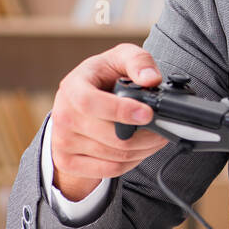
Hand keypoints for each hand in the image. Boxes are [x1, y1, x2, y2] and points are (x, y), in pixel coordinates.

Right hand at [49, 44, 169, 200]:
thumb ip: (139, 61)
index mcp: (72, 87)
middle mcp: (63, 115)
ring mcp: (63, 141)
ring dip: (144, 149)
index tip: (148, 113)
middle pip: (110, 136)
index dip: (121, 110)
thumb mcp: (120, 58)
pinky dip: (132, 162)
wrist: (78, 102)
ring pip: (114, 155)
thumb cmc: (103, 78)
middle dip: (146, 135)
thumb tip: (151, 79)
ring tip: (156, 137)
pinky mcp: (68, 162)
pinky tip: (140, 149)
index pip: (90, 103)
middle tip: (165, 129)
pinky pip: (109, 170)